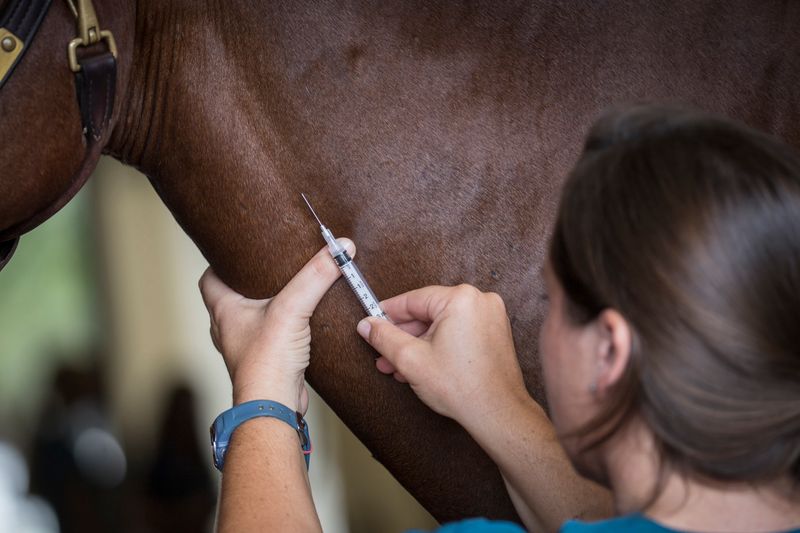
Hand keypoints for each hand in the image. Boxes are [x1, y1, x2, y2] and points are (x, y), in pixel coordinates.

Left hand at [199, 239, 353, 412]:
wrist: (273, 405)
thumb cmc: (266, 362)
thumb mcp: (292, 308)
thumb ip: (315, 276)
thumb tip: (338, 249)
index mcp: (224, 311)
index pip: (209, 280)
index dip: (220, 263)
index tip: (238, 253)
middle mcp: (230, 330)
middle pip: (231, 300)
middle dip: (249, 284)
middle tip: (270, 269)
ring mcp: (246, 348)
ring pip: (251, 321)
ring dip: (266, 310)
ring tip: (287, 294)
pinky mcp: (266, 362)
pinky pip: (270, 340)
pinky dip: (281, 331)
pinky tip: (299, 326)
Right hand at [357, 284, 527, 423]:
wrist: (498, 414)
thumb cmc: (462, 387)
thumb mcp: (410, 359)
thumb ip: (384, 337)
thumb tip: (366, 325)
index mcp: (460, 299)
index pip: (413, 300)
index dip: (388, 314)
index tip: (372, 322)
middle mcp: (479, 301)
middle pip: (428, 314)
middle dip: (403, 337)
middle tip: (382, 353)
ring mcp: (490, 317)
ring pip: (441, 325)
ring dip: (418, 345)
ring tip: (397, 366)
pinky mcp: (494, 333)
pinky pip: (457, 332)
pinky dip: (438, 345)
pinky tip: (420, 365)